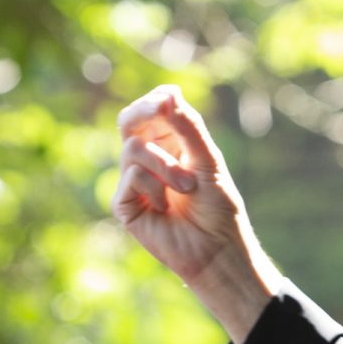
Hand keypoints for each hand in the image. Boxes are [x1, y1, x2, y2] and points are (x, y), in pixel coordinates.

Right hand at [113, 85, 279, 343]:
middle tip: (162, 108)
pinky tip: (166, 208)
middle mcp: (149, 158)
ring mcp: (134, 180)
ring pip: (133, 148)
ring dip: (165, 165)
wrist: (216, 249)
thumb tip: (169, 94)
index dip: (156, 100)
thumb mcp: (208, 161)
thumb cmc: (218, 207)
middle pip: (129, 121)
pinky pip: (131, 176)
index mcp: (171, 143)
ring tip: (187, 187)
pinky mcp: (124, 203)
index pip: (153, 110)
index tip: (170, 98)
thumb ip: (189, 127)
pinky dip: (154, 187)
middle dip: (145, 112)